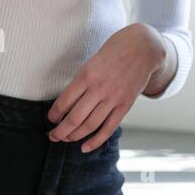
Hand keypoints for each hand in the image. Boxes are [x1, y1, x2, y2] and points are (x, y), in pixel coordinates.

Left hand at [47, 23, 165, 151]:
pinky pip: (109, 128)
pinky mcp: (125, 105)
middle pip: (74, 118)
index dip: (54, 115)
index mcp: (87, 75)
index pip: (64, 102)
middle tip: (52, 136)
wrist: (143, 47)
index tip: (51, 119)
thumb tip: (66, 105)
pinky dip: (96, 141)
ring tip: (66, 139)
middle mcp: (99, 88)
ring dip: (74, 136)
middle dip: (60, 132)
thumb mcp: (91, 61)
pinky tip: (85, 147)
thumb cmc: (114, 51)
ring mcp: (114, 98)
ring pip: (90, 125)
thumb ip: (81, 82)